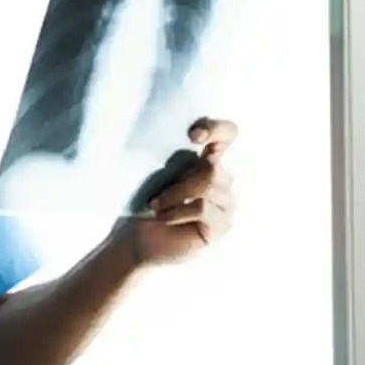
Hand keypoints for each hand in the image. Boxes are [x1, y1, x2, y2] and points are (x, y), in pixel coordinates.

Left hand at [116, 117, 237, 265]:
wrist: (136, 236)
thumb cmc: (145, 199)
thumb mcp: (156, 171)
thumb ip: (175, 154)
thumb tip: (184, 143)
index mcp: (208, 158)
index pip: (228, 133)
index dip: (217, 129)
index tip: (192, 136)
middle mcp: (223, 179)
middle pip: (213, 166)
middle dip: (180, 180)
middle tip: (155, 196)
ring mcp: (226, 203)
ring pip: (209, 185)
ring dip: (174, 195)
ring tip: (156, 207)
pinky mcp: (223, 224)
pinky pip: (203, 208)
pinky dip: (178, 211)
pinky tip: (164, 217)